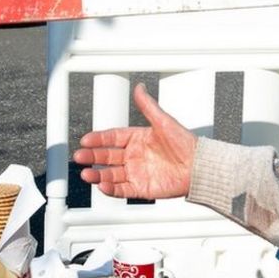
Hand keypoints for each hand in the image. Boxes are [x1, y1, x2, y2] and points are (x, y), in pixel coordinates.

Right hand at [72, 83, 195, 199]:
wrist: (199, 166)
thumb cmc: (185, 143)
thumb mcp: (164, 121)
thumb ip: (148, 106)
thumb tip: (139, 88)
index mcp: (137, 139)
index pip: (112, 138)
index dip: (99, 139)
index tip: (86, 140)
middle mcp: (134, 156)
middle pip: (107, 157)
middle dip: (92, 157)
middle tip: (80, 157)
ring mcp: (137, 173)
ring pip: (111, 175)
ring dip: (97, 175)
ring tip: (86, 174)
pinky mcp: (142, 188)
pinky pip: (122, 190)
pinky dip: (111, 189)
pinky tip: (102, 186)